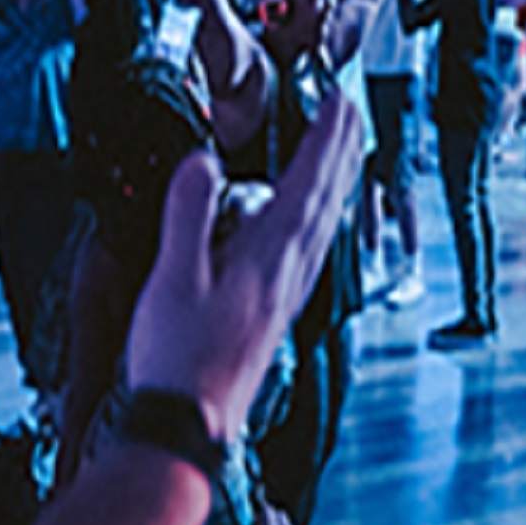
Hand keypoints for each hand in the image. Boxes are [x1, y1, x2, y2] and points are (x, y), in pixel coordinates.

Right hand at [125, 100, 365, 439]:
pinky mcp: (278, 311)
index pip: (309, 183)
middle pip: (328, 198)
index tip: (339, 100)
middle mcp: (290, 271)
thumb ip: (189, 213)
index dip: (325, 138)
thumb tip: (205, 160)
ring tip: (344, 152)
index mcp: (270, 255)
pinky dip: (322, 219)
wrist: (188, 424)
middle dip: (341, 150)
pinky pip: (314, 249)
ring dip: (338, 181)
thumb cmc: (179, 356)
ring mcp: (288, 293)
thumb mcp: (173, 277)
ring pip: (326, 223)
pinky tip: (315, 224)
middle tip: (352, 109)